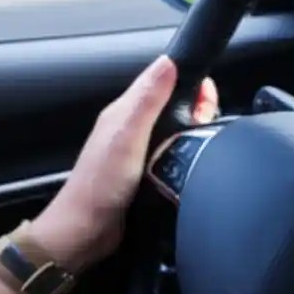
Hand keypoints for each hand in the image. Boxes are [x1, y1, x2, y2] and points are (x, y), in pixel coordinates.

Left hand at [30, 56, 217, 268]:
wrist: (86, 231)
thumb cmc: (100, 185)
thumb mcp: (127, 135)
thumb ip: (148, 99)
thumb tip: (168, 62)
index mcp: (126, 110)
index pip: (163, 79)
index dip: (190, 81)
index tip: (207, 96)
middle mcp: (132, 125)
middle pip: (174, 103)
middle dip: (196, 109)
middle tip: (202, 124)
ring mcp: (139, 149)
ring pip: (176, 128)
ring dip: (192, 131)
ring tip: (200, 142)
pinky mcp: (146, 170)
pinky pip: (173, 151)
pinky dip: (185, 151)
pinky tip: (191, 160)